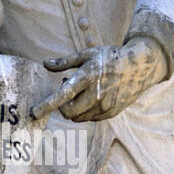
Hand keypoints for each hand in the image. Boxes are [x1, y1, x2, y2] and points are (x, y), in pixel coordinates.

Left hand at [30, 37, 167, 122]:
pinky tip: (93, 96)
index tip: (33, 113)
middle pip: (69, 113)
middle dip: (62, 106)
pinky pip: (90, 118)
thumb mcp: (87, 54)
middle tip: (66, 90)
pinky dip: (86, 110)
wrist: (140, 66)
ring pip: (79, 118)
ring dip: (74, 108)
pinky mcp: (111, 113)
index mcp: (88, 77)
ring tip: (82, 91)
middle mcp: (97, 95)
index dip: (46, 106)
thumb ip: (65, 62)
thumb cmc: (110, 57)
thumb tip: (45, 64)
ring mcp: (105, 106)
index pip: (62, 96)